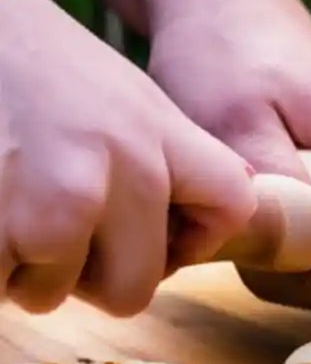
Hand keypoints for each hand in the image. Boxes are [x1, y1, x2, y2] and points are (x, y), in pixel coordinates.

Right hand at [0, 0, 256, 315]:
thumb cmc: (23, 68)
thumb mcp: (116, 94)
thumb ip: (163, 155)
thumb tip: (215, 216)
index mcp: (155, 130)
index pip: (233, 207)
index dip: (195, 240)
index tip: (160, 236)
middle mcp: (119, 166)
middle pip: (133, 290)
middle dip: (86, 277)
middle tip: (50, 227)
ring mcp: (58, 199)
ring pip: (49, 295)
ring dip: (18, 266)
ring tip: (3, 200)